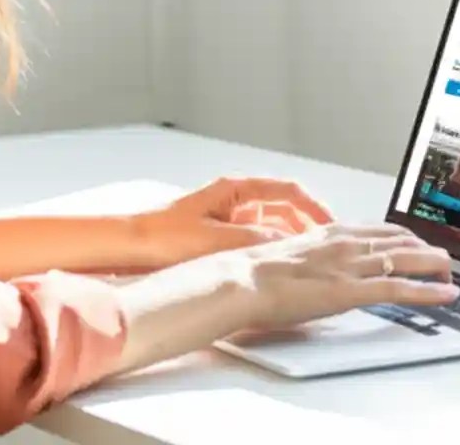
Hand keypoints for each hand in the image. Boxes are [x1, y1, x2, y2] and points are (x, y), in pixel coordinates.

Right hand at [111, 222, 458, 374]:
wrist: (240, 280)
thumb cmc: (254, 273)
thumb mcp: (289, 255)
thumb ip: (311, 257)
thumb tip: (319, 268)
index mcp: (331, 232)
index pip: (380, 229)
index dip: (405, 236)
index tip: (417, 242)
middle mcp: (347, 242)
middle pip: (401, 240)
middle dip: (426, 249)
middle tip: (441, 259)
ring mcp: (352, 265)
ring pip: (408, 261)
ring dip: (435, 267)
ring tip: (452, 273)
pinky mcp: (352, 291)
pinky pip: (402, 290)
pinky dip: (430, 292)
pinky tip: (447, 295)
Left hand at [132, 177, 334, 268]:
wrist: (127, 246)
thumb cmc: (162, 235)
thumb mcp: (216, 239)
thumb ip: (254, 242)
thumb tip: (289, 247)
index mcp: (236, 189)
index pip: (288, 191)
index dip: (314, 207)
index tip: (331, 225)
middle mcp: (235, 200)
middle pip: (284, 210)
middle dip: (306, 228)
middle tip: (325, 249)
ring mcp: (228, 218)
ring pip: (271, 228)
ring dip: (289, 242)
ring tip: (305, 261)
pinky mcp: (220, 237)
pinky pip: (255, 242)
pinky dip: (269, 253)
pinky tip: (275, 269)